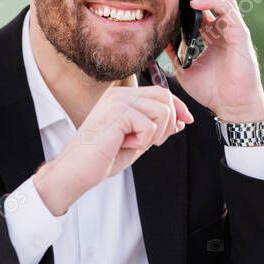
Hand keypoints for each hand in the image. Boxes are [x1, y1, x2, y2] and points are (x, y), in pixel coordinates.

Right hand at [33, 85, 193, 214]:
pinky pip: (150, 125)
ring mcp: (118, 101)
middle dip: (169, 122)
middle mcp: (120, 94)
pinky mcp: (118, 112)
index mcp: (122, 97)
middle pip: (165, 97)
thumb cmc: (103, 157)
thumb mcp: (137, 140)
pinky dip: (143, 141)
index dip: (178, 107)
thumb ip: (156, 128)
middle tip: (150, 141)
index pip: (161, 93)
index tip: (186, 122)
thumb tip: (181, 120)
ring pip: (162, 110)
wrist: (77, 170)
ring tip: (134, 143)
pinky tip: (124, 144)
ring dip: (156, 134)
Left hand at [164, 0, 263, 123]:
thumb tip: (159, 41)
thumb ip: (175, 53)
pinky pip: (227, 9)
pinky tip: (195, 3)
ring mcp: (234, 29)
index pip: (205, 2)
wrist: (232, 107)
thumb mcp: (185, 69)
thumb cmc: (213, 91)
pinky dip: (211, 1)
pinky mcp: (240, 35)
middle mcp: (225, 27)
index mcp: (214, 33)